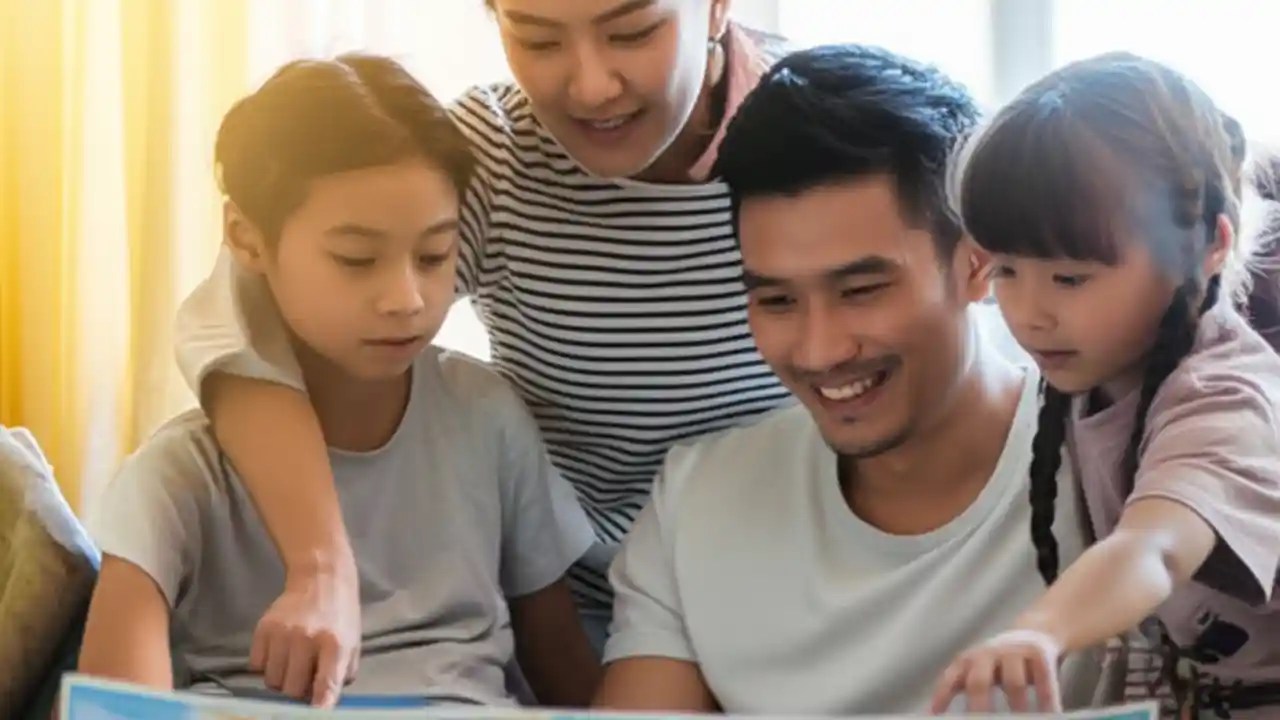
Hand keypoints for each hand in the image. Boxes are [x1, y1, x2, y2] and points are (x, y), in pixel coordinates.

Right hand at [249, 563, 361, 707]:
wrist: (321, 577)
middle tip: (306, 676)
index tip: (315, 714)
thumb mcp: (352, 643)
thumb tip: (324, 703)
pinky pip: (256, 666)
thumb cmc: (340, 615)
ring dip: (282, 680)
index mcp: (335, 644)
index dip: (319, 707)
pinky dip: (266, 666)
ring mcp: (282, 633)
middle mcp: (307, 639)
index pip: (325, 685)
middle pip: (292, 690)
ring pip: (272, 681)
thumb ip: (341, 675)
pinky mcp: (262, 628)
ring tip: (293, 663)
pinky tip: (279, 652)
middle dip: (298, 691)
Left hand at [930, 629, 1062, 713]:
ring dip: (1017, 706)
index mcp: (967, 661)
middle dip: (978, 706)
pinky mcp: (1039, 654)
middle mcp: (987, 655)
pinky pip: (1043, 679)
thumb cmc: (998, 662)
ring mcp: (1014, 652)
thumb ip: (961, 688)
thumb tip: (936, 714)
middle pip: (979, 681)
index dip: (942, 698)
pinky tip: (1052, 714)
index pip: (950, 680)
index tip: (936, 716)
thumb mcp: (977, 670)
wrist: (1033, 631)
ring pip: (1013, 682)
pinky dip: (1047, 699)